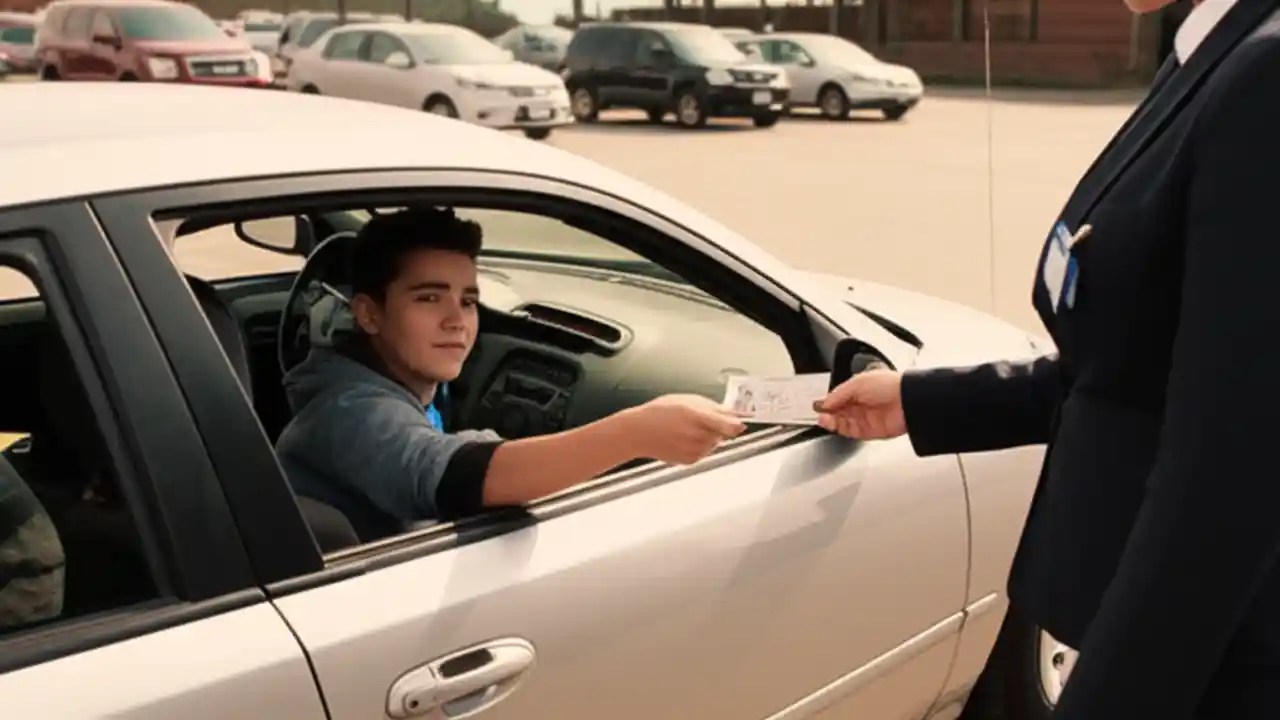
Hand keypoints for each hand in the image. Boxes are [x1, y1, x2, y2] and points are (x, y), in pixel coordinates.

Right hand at [624, 394, 746, 464]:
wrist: (638, 432)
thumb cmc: (658, 413)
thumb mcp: (686, 400)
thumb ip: (712, 406)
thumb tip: (731, 412)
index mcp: (698, 416)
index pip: (730, 425)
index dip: (738, 423)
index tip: (742, 421)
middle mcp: (698, 436)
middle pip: (723, 434)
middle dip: (718, 427)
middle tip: (700, 420)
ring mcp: (694, 450)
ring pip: (714, 444)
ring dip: (708, 437)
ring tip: (687, 429)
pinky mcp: (690, 460)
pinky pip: (704, 453)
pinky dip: (698, 447)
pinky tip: (682, 439)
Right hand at [814, 369, 906, 439]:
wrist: (908, 401)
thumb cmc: (890, 385)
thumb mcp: (857, 383)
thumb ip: (838, 394)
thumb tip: (824, 402)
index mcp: (860, 389)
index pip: (838, 398)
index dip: (828, 402)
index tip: (819, 405)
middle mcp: (863, 404)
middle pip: (839, 411)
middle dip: (828, 412)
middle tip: (820, 413)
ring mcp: (866, 418)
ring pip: (843, 422)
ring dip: (831, 421)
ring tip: (824, 418)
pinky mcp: (870, 431)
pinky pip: (851, 432)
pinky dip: (840, 428)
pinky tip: (832, 423)